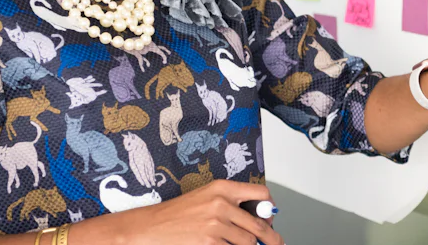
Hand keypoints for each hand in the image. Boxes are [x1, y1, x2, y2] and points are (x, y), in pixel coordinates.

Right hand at [125, 179, 284, 244]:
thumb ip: (232, 203)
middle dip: (270, 238)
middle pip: (259, 224)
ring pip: (248, 242)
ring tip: (235, 244)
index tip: (270, 217)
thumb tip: (259, 217)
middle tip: (276, 243)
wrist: (151, 227)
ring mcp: (216, 224)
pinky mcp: (209, 242)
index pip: (261, 193)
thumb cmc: (177, 214)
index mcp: (222, 188)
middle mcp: (221, 203)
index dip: (270, 208)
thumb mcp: (206, 198)